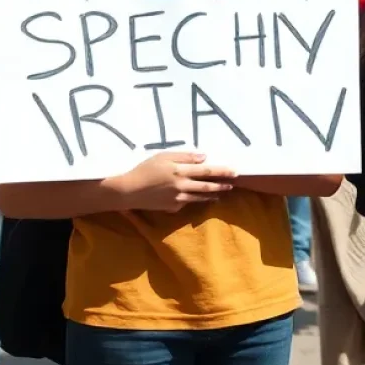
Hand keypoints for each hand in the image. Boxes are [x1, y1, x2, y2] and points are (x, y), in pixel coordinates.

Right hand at [118, 152, 236, 212]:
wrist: (130, 191)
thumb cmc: (145, 169)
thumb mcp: (163, 156)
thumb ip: (184, 156)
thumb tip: (203, 157)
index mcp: (179, 171)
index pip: (206, 170)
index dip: (221, 171)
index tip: (234, 171)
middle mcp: (182, 186)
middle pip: (207, 185)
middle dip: (222, 184)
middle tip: (234, 184)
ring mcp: (178, 199)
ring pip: (200, 196)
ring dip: (213, 194)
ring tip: (223, 192)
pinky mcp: (174, 208)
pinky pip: (188, 202)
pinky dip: (197, 199)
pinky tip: (202, 197)